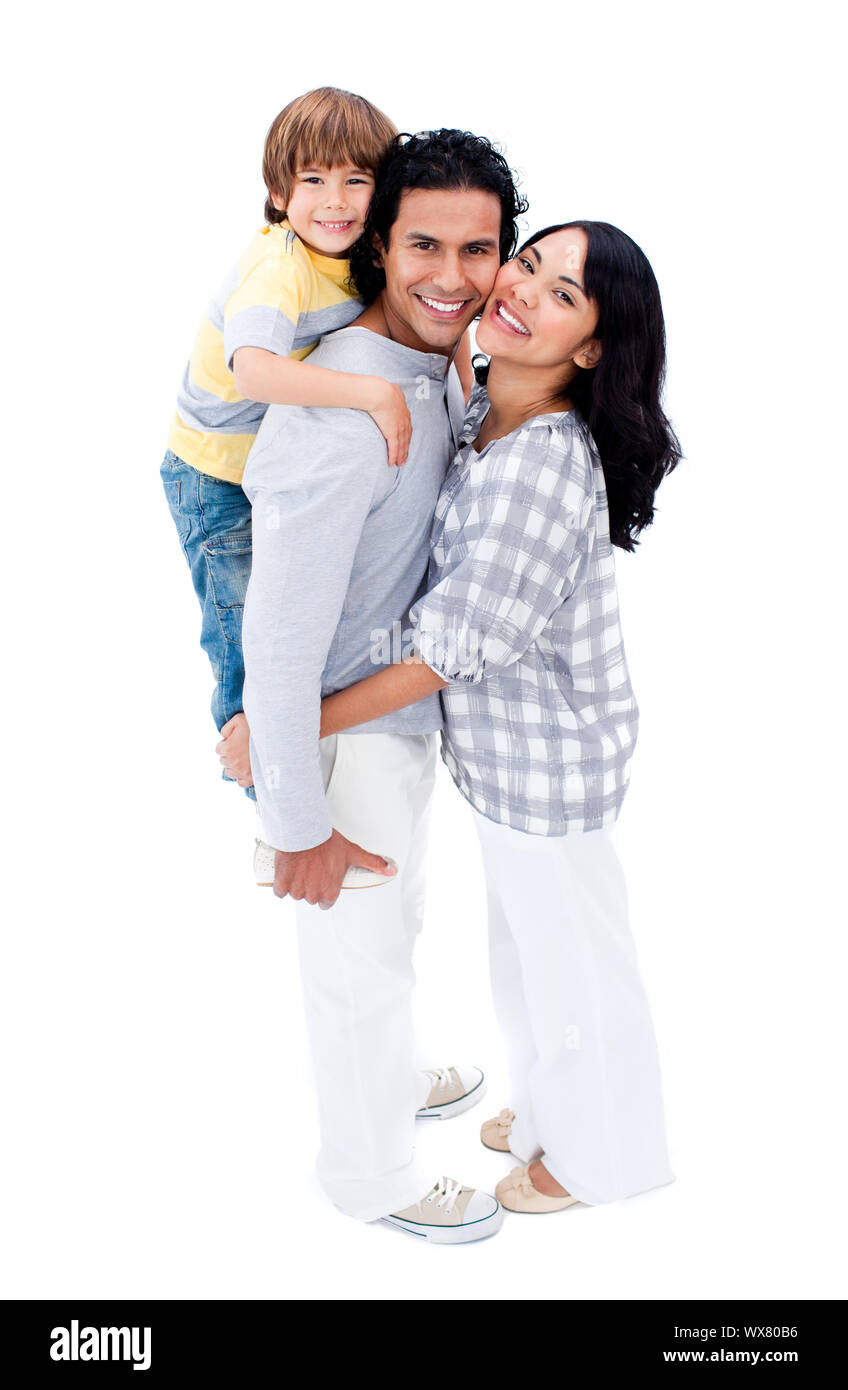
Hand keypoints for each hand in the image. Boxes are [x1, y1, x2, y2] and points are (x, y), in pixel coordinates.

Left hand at [216, 712, 253, 786]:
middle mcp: (234, 762)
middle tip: (241, 748)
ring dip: (234, 766)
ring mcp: (243, 772)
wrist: (278, 737)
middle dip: (229, 754)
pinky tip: (247, 768)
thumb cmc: (257, 727)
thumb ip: (226, 728)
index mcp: (228, 748)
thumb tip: (223, 737)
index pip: (218, 749)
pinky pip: (240, 782)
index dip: (226, 744)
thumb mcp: (239, 719)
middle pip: (223, 761)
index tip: (235, 741)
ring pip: (229, 772)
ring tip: (244, 758)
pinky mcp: (252, 779)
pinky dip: (241, 776)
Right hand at [272, 829, 396, 908]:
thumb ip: (373, 863)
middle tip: (312, 869)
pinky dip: (282, 883)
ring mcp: (297, 890)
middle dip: (310, 886)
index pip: (326, 902)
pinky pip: (280, 891)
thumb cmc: (328, 842)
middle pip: (311, 897)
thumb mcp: (353, 853)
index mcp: (330, 891)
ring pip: (296, 893)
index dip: (324, 891)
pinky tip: (288, 872)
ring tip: (300, 867)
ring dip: (296, 884)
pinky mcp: (282, 883)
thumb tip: (392, 870)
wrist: (304, 831)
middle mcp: (314, 894)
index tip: (322, 880)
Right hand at [366, 379, 411, 466]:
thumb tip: (391, 390)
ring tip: (399, 464)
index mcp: (404, 411)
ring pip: (402, 446)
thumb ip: (393, 392)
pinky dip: (394, 457)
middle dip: (406, 449)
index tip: (405, 443)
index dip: (406, 437)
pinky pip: (395, 448)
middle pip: (407, 439)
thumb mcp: (391, 389)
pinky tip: (392, 463)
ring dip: (401, 456)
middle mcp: (405, 421)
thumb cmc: (382, 389)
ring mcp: (400, 428)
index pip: (407, 427)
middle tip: (404, 458)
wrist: (380, 393)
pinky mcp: (392, 433)